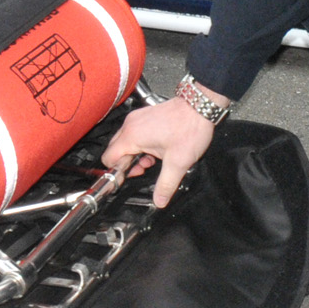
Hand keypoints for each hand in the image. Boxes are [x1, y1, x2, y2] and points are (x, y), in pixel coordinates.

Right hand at [100, 90, 222, 207]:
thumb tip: (159, 200)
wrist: (199, 107)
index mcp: (132, 136)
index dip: (117, 172)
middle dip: (128, 164)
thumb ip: (166, 185)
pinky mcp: (144, 116)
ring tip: (152, 160)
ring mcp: (137, 118)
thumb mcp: (178, 163)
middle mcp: (130, 125)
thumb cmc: (189, 129)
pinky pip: (134, 133)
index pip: (109, 158)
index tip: (130, 177)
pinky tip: (156, 150)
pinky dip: (140, 145)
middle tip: (144, 169)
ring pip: (125, 142)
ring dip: (135, 155)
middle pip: (115, 150)